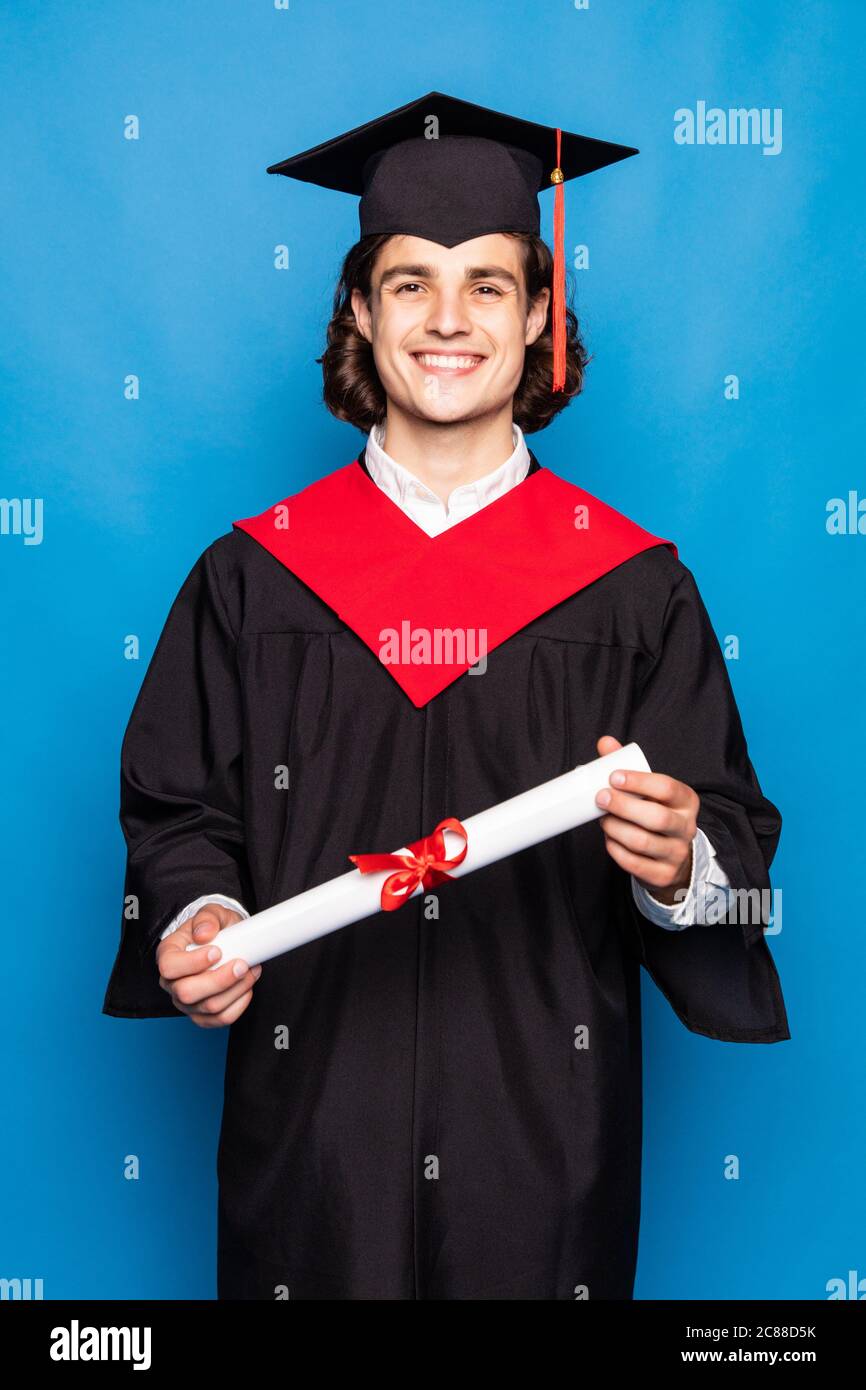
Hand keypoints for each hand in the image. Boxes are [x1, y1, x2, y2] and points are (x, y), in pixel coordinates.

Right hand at [156, 902, 261, 1027]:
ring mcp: (185, 1002)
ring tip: (250, 971)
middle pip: (186, 993)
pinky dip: (238, 1005)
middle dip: (219, 980)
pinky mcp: (202, 1015)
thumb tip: (204, 933)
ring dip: (235, 990)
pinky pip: (220, 1019)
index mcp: (167, 955)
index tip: (217, 951)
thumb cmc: (213, 928)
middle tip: (241, 964)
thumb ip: (207, 918)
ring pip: (208, 1008)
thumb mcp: (210, 913)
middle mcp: (171, 982)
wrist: (224, 941)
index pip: (169, 967)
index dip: (193, 962)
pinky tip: (246, 987)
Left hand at [594, 734, 698, 904]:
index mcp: (686, 801)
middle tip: (600, 797)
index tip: (613, 776)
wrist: (673, 856)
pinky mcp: (663, 875)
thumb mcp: (650, 790)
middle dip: (623, 806)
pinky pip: (634, 863)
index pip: (667, 788)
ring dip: (615, 828)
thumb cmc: (656, 813)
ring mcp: (677, 853)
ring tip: (603, 819)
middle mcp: (687, 827)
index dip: (639, 781)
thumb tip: (605, 743)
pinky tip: (609, 839)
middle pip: (656, 818)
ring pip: (642, 842)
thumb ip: (629, 766)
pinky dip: (616, 850)